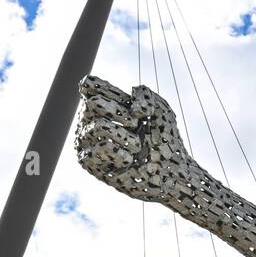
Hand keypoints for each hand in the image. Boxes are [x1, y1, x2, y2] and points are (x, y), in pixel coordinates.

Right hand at [74, 75, 194, 202]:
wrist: (170, 172)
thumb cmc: (163, 140)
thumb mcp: (161, 110)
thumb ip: (145, 94)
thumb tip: (132, 108)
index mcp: (101, 104)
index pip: (89, 84)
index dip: (114, 93)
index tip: (133, 109)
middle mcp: (88, 119)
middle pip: (93, 102)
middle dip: (123, 115)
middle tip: (136, 128)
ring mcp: (85, 140)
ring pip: (99, 126)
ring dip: (128, 137)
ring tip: (136, 147)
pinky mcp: (88, 161)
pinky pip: (102, 147)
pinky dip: (124, 153)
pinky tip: (129, 160)